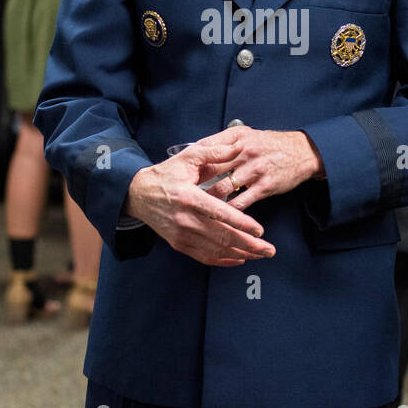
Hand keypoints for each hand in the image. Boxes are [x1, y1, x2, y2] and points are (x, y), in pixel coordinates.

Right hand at [124, 141, 274, 266]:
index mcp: (189, 197)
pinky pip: (204, 257)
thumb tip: (238, 147)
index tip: (260, 230)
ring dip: (241, 255)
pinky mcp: (179, 244)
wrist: (138, 194)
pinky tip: (239, 259)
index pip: (220, 214)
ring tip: (260, 254)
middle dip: (249, 245)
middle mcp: (185, 219)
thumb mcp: (188, 157)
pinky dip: (224, 261)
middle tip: (269, 249)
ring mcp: (181, 235)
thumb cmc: (166, 174)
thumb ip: (214, 152)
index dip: (242, 224)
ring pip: (216, 250)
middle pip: (222, 237)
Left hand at [193, 126, 323, 211]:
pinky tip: (221, 216)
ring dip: (208, 200)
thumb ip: (224, 143)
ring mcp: (254, 169)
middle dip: (194, 184)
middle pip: (210, 169)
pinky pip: (240, 202)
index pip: (205, 148)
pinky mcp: (264, 186)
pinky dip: (229, 211)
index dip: (190, 163)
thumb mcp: (247, 136)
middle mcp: (244, 151)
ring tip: (197, 208)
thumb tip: (199, 153)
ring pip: (222, 188)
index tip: (178, 175)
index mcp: (236, 137)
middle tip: (181, 195)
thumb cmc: (270, 145)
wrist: (302, 152)